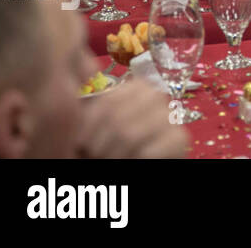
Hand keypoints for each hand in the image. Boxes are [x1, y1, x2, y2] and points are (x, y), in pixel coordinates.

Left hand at [75, 79, 189, 158]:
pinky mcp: (179, 139)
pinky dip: (132, 160)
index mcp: (136, 88)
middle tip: (95, 155)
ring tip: (110, 161)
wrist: (131, 160)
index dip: (89, 125)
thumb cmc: (111, 146)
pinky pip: (147, 150)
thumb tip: (70, 99)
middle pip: (117, 116)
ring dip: (113, 154)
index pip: (108, 101)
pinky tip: (131, 162)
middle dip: (99, 142)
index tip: (80, 143)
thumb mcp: (96, 127)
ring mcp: (171, 117)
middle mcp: (156, 96)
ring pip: (130, 134)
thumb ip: (89, 113)